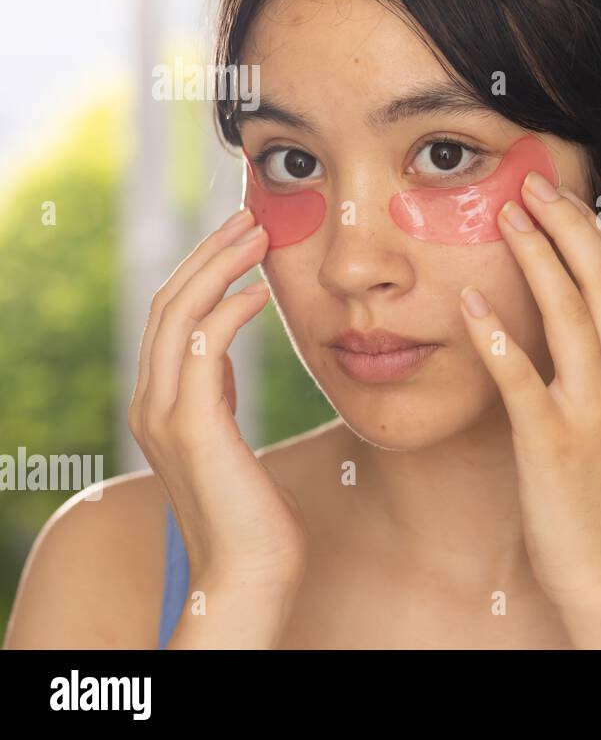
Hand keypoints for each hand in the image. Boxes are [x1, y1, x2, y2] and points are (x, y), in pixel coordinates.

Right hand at [128, 209, 307, 642]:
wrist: (250, 572)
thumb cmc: (255, 510)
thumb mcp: (227, 434)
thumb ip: (214, 391)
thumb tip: (218, 348)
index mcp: (161, 402)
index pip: (171, 315)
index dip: (203, 269)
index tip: (242, 237)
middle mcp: (151, 403)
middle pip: (168, 303)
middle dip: (209, 254)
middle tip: (251, 217)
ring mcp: (163, 415)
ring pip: (177, 316)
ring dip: (218, 268)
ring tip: (259, 235)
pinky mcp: (190, 428)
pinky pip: (201, 349)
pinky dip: (229, 311)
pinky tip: (261, 292)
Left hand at [458, 171, 600, 637]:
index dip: (594, 235)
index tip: (564, 201)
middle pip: (600, 283)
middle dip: (566, 226)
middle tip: (532, 185)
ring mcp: (594, 411)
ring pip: (567, 314)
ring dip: (536, 258)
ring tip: (506, 218)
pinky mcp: (552, 443)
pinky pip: (521, 378)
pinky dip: (497, 336)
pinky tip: (473, 301)